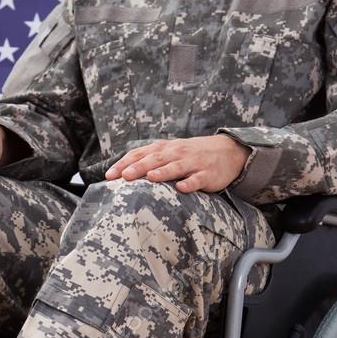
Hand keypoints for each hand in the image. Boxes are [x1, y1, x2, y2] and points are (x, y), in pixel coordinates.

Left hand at [103, 134, 250, 192]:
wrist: (227, 152)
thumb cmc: (190, 156)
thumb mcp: (169, 154)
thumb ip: (148, 161)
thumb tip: (121, 174)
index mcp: (164, 149)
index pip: (140, 154)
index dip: (124, 164)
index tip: (109, 176)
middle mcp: (176, 153)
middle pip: (155, 159)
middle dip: (139, 167)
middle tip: (124, 176)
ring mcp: (193, 163)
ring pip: (175, 167)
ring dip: (162, 172)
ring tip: (150, 178)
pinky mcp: (207, 174)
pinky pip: (198, 179)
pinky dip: (190, 183)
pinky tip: (182, 188)